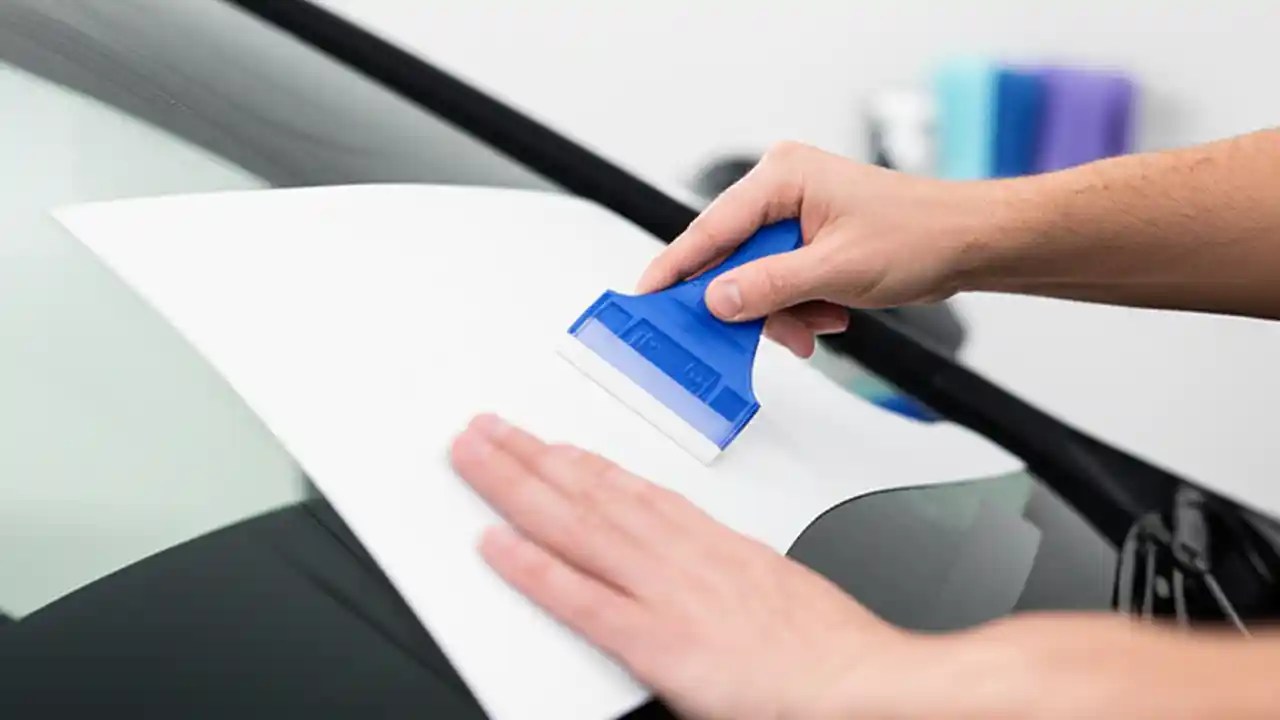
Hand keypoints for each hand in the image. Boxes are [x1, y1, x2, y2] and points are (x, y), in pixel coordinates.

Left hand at [450, 413, 923, 718]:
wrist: (860, 683)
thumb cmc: (826, 644)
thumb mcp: (772, 582)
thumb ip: (721, 567)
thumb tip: (696, 563)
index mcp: (709, 540)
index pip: (629, 488)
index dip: (578, 463)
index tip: (545, 442)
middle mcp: (679, 554)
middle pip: (591, 493)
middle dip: (531, 457)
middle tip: (485, 430)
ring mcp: (663, 593)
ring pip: (575, 527)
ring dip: (517, 487)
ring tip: (475, 457)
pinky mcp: (656, 641)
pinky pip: (581, 600)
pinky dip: (534, 568)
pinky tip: (495, 545)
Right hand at [638, 142, 1011, 357]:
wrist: (968, 243)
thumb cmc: (919, 233)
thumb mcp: (834, 269)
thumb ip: (768, 286)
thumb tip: (717, 300)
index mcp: (782, 177)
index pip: (711, 227)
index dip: (677, 266)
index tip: (648, 295)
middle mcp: (784, 190)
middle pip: (732, 258)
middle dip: (750, 302)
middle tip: (759, 334)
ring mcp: (798, 216)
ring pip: (757, 277)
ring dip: (781, 311)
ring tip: (814, 326)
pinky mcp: (811, 241)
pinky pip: (782, 281)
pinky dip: (799, 307)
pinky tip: (828, 315)